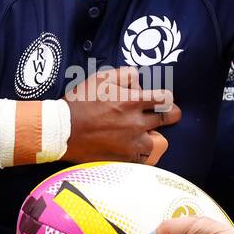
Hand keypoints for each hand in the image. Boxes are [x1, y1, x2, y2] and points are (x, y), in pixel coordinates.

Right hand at [64, 67, 178, 165]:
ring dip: (153, 136)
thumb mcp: (100, 78)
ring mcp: (132, 143)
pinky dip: (140, 153)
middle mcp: (137, 123)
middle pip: (169, 118)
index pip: (165, 98)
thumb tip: (139, 80)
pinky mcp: (124, 158)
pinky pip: (143, 158)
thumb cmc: (79, 103)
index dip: (165, 97)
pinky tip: (130, 147)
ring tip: (142, 134)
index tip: (160, 99)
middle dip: (170, 114)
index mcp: (132, 101)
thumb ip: (124, 75)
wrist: (62, 131)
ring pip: (158, 141)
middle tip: (164, 115)